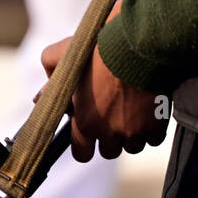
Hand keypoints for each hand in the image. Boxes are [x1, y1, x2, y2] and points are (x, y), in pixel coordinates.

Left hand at [39, 40, 167, 161]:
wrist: (140, 43)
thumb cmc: (101, 47)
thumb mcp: (68, 52)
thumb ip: (52, 72)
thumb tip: (41, 94)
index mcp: (85, 121)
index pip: (82, 154)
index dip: (85, 145)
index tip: (89, 134)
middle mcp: (109, 133)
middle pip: (109, 151)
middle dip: (111, 138)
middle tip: (113, 116)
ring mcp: (135, 133)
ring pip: (133, 146)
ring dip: (133, 134)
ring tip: (134, 110)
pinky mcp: (157, 128)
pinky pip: (155, 139)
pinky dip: (153, 127)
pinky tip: (150, 109)